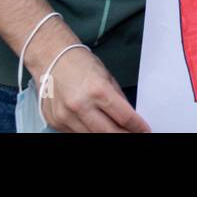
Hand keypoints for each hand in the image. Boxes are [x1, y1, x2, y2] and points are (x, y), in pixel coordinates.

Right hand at [35, 38, 149, 132]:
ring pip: (91, 137)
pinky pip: (76, 134)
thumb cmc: (81, 64)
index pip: (124, 117)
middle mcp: (80, 105)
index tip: (145, 130)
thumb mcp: (106, 77)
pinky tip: (96, 128)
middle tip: (133, 134)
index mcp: (98, 90)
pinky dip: (89, 133)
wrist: (51, 59)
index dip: (137, 126)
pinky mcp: (55, 122)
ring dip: (107, 135)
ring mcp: (66, 116)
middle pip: (109, 132)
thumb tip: (129, 117)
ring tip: (117, 132)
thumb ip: (117, 98)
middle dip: (124, 135)